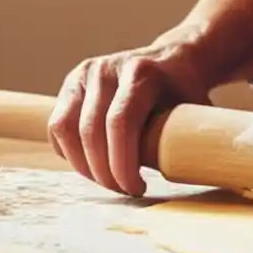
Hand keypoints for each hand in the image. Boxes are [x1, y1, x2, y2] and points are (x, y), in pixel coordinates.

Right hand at [47, 22, 215, 196]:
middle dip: (104, 172)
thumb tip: (185, 172)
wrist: (172, 61)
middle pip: (91, 130)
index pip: (120, 122)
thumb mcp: (194, 109)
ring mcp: (86, 74)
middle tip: (124, 191)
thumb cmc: (183, 92)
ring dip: (84, 166)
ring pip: (67, 129)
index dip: (122, 163)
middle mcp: (108, 69)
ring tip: (108, 181)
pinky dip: (70, 152)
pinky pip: (58, 126)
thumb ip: (189, 136)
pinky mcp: (72, 83)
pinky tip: (92, 164)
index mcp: (142, 73)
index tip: (137, 188)